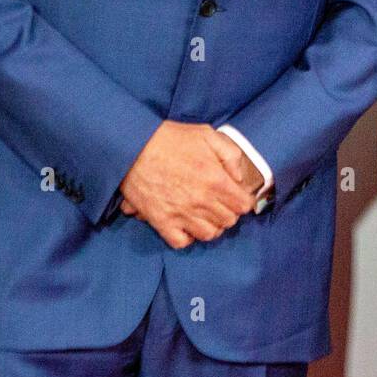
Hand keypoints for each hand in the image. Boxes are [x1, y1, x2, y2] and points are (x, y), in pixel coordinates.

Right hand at [118, 120, 257, 247]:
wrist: (133, 146)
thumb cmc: (170, 138)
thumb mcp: (207, 134)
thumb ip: (230, 154)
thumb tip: (238, 177)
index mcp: (215, 179)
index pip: (243, 205)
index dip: (243, 200)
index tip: (237, 196)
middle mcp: (201, 201)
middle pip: (228, 221)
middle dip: (229, 212)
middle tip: (221, 203)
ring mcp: (181, 214)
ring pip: (209, 234)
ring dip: (211, 226)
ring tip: (206, 215)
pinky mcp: (161, 221)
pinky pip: (182, 242)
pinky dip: (187, 237)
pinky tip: (187, 225)